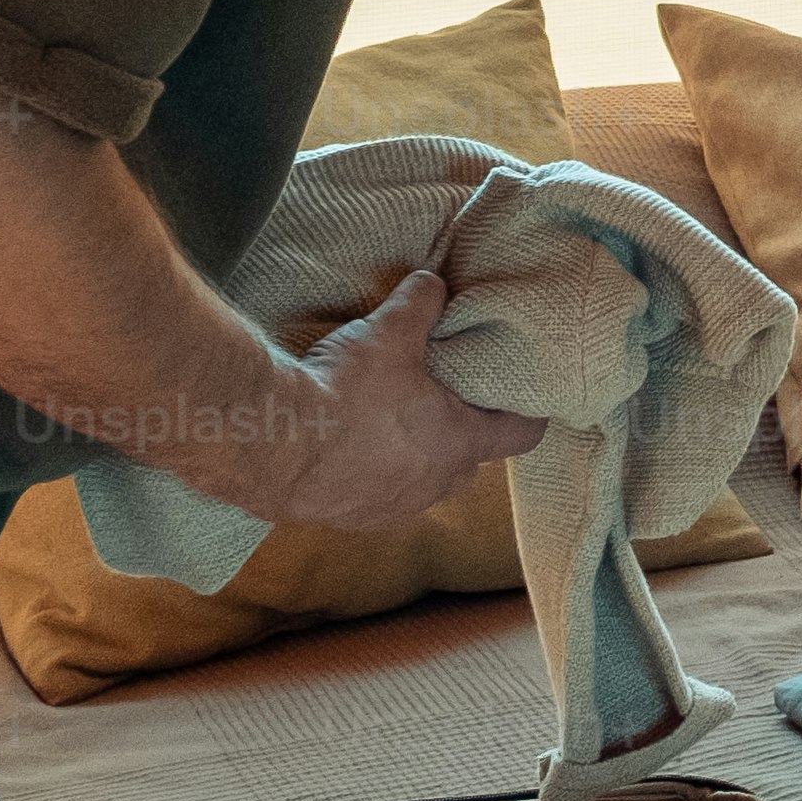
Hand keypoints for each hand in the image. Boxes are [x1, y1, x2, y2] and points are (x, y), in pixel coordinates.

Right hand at [269, 267, 546, 528]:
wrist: (274, 444)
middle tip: (445, 397)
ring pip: (424, 481)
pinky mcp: (353, 519)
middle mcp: (435, 485)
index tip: (521, 397)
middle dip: (462, 430)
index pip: (522, 435)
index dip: (527, 412)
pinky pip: (380, 496)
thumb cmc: (343, 391)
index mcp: (459, 443)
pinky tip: (351, 445)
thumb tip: (433, 281)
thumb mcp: (388, 332)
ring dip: (416, 455)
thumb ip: (420, 302)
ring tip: (392, 420)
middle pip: (471, 459)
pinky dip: (374, 473)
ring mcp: (394, 508)